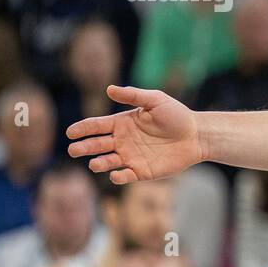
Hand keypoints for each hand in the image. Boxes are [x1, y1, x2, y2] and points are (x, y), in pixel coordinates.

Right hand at [67, 85, 204, 183]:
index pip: (96, 126)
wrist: (197, 135)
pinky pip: (126, 176)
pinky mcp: (142, 171)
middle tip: (73, 150)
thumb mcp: (155, 100)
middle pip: (97, 145)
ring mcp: (131, 157)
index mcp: (122, 123)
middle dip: (84, 147)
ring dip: (99, 163)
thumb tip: (109, 89)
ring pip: (108, 162)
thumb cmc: (176, 115)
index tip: (70, 133)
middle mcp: (122, 141)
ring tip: (93, 163)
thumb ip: (133, 95)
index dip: (82, 129)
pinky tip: (115, 175)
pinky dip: (119, 177)